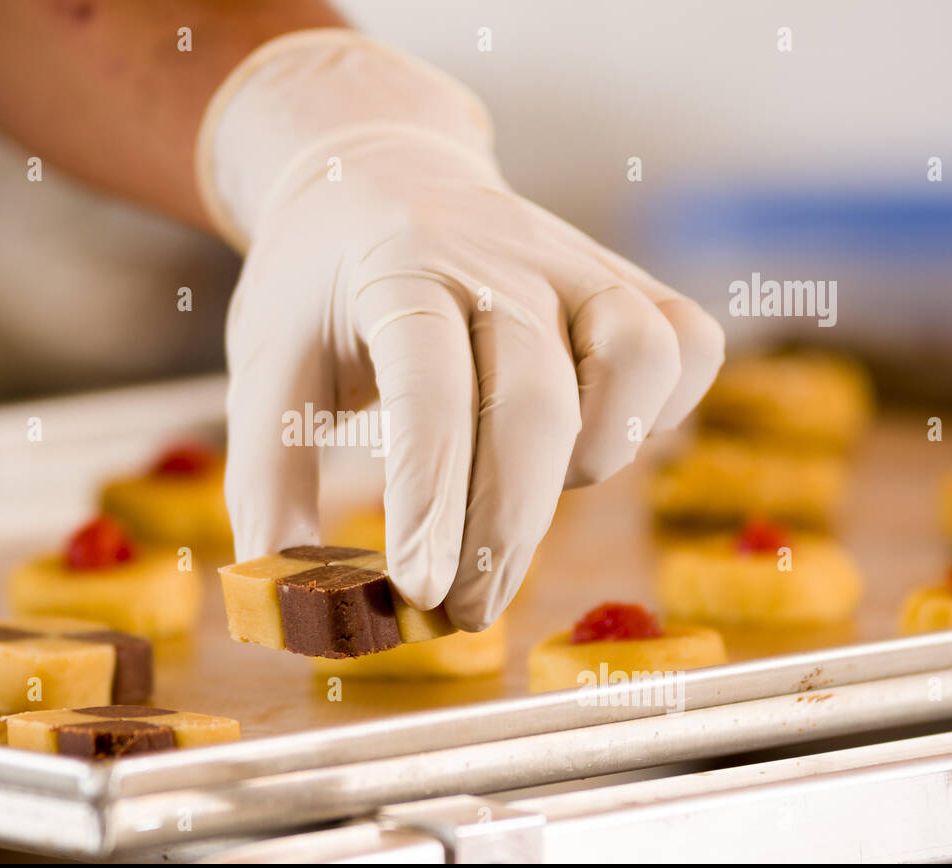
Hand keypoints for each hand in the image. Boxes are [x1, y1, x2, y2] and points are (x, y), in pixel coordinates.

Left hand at [199, 30, 723, 629]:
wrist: (380, 173)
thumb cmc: (321, 285)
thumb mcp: (265, 365)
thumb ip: (268, 479)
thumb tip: (292, 600)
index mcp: (398, 270)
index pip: (430, 390)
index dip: (430, 499)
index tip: (418, 590)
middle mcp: (500, 258)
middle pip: (535, 401)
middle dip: (505, 528)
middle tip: (466, 610)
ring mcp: (575, 261)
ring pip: (640, 355)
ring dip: (593, 455)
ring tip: (529, 496)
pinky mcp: (625, 276)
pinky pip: (686, 342)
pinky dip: (657, 409)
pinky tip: (590, 441)